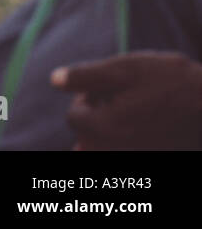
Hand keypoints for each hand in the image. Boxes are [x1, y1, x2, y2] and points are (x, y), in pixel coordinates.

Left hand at [51, 51, 201, 149]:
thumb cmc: (173, 84)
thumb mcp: (126, 69)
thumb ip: (85, 76)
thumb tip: (54, 80)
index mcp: (104, 128)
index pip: (74, 118)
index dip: (87, 98)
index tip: (109, 90)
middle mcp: (116, 151)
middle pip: (89, 136)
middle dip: (99, 116)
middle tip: (125, 100)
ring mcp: (136, 158)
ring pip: (107, 146)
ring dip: (112, 130)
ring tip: (137, 112)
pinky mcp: (153, 159)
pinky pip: (125, 151)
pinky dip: (128, 140)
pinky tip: (145, 125)